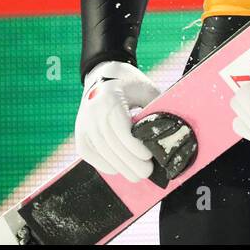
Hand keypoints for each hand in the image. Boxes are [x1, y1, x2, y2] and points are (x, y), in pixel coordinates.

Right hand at [75, 61, 161, 181]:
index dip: (135, 147)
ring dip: (121, 167)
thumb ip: (155, 109)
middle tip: (147, 172)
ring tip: (137, 175)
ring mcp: (83, 124)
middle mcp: (92, 112)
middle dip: (131, 163)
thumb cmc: (130, 84)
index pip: (121, 130)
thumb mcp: (146, 90)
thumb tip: (169, 133)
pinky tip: (119, 169)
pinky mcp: (80, 133)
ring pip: (102, 152)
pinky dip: (105, 164)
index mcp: (110, 99)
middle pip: (112, 145)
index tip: (149, 156)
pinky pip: (91, 154)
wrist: (103, 74)